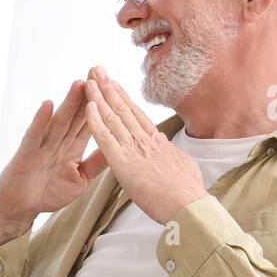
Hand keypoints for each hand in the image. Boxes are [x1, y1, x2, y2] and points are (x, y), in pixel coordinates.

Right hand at [0, 71, 107, 248]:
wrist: (20, 207)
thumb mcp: (80, 179)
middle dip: (87, 96)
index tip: (113, 87)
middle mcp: (58, 142)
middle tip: (99, 74)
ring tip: (79, 84)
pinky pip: (34, 136)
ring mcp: (42, 146)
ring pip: (59, 122)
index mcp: (73, 147)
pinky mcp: (26, 154)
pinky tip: (47, 105)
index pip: (90, 123)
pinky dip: (40, 121)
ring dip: (68, 103)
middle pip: (76, 116)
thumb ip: (96, 163)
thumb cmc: (48, 193)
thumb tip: (118, 148)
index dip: (101, 106)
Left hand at [83, 66, 205, 223]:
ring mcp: (134, 149)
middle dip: (109, 89)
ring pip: (113, 118)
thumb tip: (167, 147)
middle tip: (98, 71)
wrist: (189, 205)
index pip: (136, 115)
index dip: (123, 98)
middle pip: (123, 109)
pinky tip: (88, 107)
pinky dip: (96, 121)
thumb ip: (171, 155)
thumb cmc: (188, 193)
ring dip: (99, 98)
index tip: (114, 85)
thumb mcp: (183, 167)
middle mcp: (145, 140)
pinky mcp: (123, 162)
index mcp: (158, 143)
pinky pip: (105, 138)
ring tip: (89, 80)